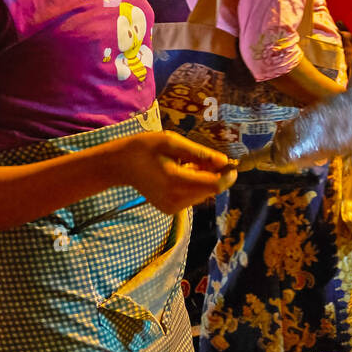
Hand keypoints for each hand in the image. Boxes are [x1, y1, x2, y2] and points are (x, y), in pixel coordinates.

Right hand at [121, 132, 236, 213]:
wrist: (120, 165)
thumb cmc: (145, 148)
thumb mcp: (172, 142)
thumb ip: (200, 153)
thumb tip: (225, 161)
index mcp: (174, 181)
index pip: (214, 185)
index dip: (227, 175)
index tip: (231, 164)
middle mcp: (174, 199)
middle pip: (211, 190)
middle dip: (213, 175)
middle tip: (199, 158)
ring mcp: (172, 207)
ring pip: (204, 194)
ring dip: (203, 180)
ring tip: (184, 165)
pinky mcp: (170, 210)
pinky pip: (193, 197)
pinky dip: (193, 186)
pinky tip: (179, 175)